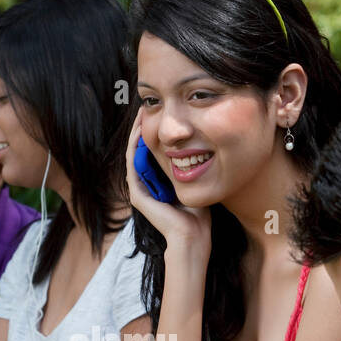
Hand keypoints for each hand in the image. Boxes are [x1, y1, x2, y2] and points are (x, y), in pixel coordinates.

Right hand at [124, 111, 212, 263]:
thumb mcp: (198, 180)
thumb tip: (206, 142)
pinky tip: (139, 129)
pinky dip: (135, 146)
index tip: (162, 111)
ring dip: (136, 132)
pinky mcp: (137, 194)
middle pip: (141, 149)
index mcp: (158, 181)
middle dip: (144, 127)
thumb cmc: (200, 213)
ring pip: (134, 153)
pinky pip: (133, 163)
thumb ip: (196, 165)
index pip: (153, 150)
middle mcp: (146, 184)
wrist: (193, 236)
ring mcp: (139, 189)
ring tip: (142, 111)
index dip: (155, 130)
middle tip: (149, 105)